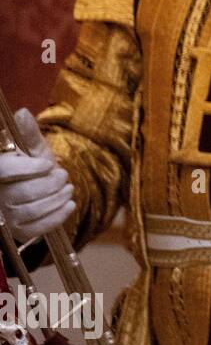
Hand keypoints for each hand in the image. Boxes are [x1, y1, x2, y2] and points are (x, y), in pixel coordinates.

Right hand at [0, 109, 74, 240]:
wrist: (36, 188)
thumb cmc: (31, 166)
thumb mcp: (30, 148)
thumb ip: (27, 133)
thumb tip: (22, 113)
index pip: (4, 170)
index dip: (28, 168)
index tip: (48, 164)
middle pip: (22, 193)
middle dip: (50, 184)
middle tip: (64, 175)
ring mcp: (5, 216)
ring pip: (32, 210)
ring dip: (57, 198)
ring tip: (68, 188)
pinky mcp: (18, 231)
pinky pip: (38, 228)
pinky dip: (58, 216)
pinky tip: (70, 204)